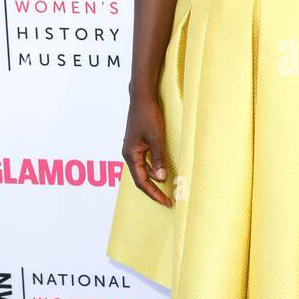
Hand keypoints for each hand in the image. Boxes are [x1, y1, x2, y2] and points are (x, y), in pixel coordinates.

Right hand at [121, 92, 171, 206]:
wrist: (142, 97)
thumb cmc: (148, 114)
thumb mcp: (156, 137)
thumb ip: (158, 158)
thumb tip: (161, 178)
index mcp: (130, 154)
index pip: (141, 181)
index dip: (154, 193)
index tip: (166, 202)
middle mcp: (129, 154)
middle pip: (141, 179)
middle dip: (154, 191)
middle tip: (169, 200)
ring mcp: (133, 149)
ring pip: (143, 171)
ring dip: (154, 182)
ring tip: (167, 191)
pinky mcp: (138, 144)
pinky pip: (145, 163)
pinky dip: (153, 171)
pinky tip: (163, 174)